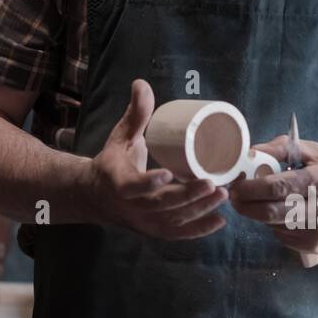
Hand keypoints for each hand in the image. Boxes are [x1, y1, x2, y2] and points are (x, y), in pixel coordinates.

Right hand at [83, 79, 227, 239]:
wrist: (96, 196)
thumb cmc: (113, 162)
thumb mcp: (120, 137)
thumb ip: (135, 114)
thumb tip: (141, 83)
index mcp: (117, 182)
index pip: (132, 186)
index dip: (149, 182)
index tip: (168, 173)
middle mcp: (130, 207)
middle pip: (160, 206)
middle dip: (187, 197)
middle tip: (212, 183)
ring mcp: (143, 222)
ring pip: (172, 221)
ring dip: (198, 211)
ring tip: (222, 194)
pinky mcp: (154, 231)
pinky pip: (178, 234)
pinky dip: (199, 230)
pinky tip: (220, 219)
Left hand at [229, 134, 317, 256]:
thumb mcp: (317, 153)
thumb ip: (282, 148)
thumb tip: (250, 153)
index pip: (275, 187)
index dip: (248, 188)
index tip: (235, 185)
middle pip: (269, 212)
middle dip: (245, 205)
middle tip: (234, 197)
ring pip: (274, 225)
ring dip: (261, 214)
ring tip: (262, 202)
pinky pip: (283, 237)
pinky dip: (277, 226)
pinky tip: (286, 214)